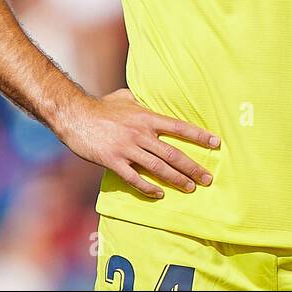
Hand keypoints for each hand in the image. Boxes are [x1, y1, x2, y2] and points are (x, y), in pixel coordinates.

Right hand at [59, 88, 219, 198]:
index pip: (179, 127)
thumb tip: (148, 99)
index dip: (199, 136)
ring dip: (176, 179)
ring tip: (190, 188)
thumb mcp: (125, 97)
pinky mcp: (113, 161)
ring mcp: (127, 148)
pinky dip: (148, 188)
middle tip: (208, 178)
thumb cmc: (102, 106)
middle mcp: (141, 133)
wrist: (75, 115)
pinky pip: (134, 178)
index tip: (216, 143)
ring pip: (158, 167)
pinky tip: (159, 194)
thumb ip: (141, 100)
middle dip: (193, 167)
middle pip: (173, 153)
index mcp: (146, 117)